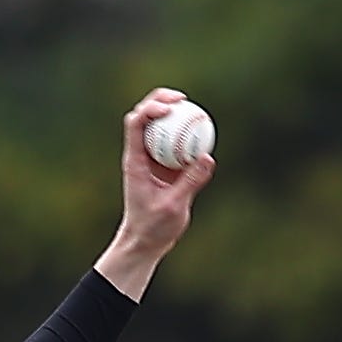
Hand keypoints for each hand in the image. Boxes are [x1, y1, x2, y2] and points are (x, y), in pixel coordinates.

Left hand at [95, 88, 216, 300]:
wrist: (144, 242)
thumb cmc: (152, 228)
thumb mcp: (173, 206)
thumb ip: (190, 182)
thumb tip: (207, 156)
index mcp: (135, 161)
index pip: (136, 123)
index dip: (152, 107)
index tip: (172, 107)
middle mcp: (140, 156)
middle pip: (145, 116)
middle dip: (161, 100)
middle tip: (184, 98)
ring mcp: (152, 160)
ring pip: (159, 127)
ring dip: (174, 114)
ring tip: (194, 108)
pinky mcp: (164, 168)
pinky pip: (175, 144)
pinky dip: (186, 134)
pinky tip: (203, 132)